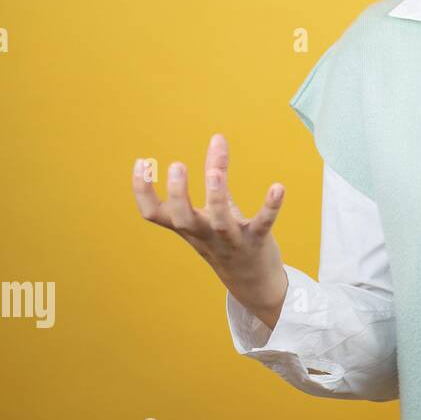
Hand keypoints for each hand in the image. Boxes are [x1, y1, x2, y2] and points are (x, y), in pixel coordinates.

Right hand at [131, 133, 288, 328]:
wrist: (253, 282)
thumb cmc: (227, 239)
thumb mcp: (216, 207)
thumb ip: (216, 172)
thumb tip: (217, 137)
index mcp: (188, 227)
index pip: (153, 214)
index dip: (142, 191)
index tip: (142, 162)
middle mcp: (204, 235)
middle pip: (182, 219)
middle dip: (178, 194)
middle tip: (176, 165)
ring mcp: (230, 241)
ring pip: (219, 223)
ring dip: (216, 198)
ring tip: (216, 173)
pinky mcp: (257, 242)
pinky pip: (262, 224)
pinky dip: (270, 207)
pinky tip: (278, 187)